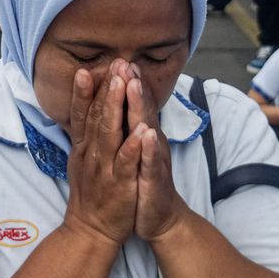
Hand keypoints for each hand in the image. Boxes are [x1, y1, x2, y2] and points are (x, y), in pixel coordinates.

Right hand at [62, 64, 140, 247]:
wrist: (91, 230)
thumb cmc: (91, 192)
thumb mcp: (81, 160)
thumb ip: (84, 135)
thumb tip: (84, 109)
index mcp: (83, 148)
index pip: (81, 114)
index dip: (83, 92)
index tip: (86, 68)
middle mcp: (91, 154)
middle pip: (96, 117)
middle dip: (105, 89)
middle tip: (112, 64)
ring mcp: (105, 169)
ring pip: (109, 134)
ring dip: (116, 107)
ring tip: (123, 84)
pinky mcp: (120, 185)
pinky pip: (127, 163)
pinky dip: (133, 147)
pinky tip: (141, 131)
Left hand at [121, 61, 186, 241]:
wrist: (160, 218)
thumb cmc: (142, 181)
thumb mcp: (132, 151)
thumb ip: (127, 127)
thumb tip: (118, 104)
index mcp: (140, 136)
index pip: (133, 105)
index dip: (127, 83)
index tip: (119, 59)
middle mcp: (149, 143)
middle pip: (140, 110)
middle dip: (133, 85)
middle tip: (126, 61)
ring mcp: (153, 161)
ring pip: (146, 130)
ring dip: (141, 107)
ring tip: (135, 85)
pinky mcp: (155, 181)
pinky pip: (151, 164)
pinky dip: (149, 149)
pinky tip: (147, 135)